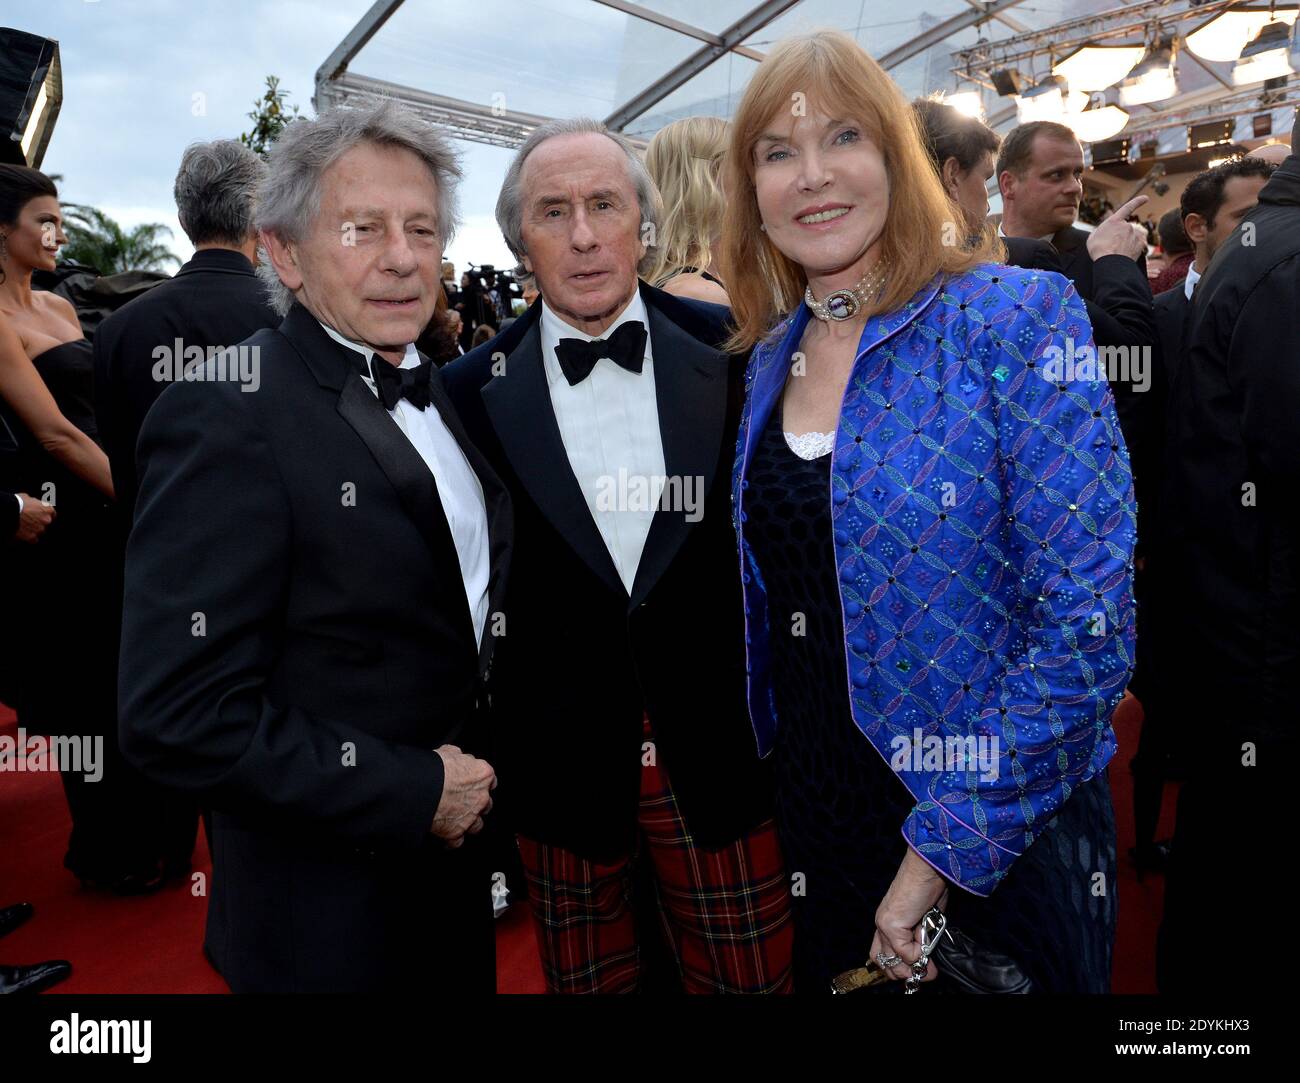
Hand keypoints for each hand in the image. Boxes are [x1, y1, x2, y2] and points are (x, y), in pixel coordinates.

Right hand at [14, 493, 54, 542]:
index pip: (52, 514)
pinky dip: (29, 537)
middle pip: (45, 523)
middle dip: (39, 522)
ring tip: (24, 526)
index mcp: (48, 509)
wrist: (9, 511)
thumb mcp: (28, 498)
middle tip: (29, 521)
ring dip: (34, 530)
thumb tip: (33, 503)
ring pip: (39, 531)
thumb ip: (35, 503)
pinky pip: (34, 539)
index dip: (45, 515)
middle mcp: (47, 520)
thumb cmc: (17, 502)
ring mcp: (40, 529)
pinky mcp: (32, 536)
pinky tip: (24, 534)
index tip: (40, 516)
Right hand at [429, 744, 495, 848]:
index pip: (490, 780)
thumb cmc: (433, 769)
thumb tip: (457, 757)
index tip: (475, 784)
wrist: (421, 788)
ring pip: (477, 825)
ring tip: (459, 821)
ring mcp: (470, 816)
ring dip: (469, 823)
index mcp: (483, 775)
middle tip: (465, 802)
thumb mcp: (448, 752)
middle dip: (477, 804)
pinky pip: (458, 842)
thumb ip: (458, 757)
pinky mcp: (456, 832)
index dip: (481, 783)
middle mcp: (481, 797)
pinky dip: (452, 840)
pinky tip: (447, 838)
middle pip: (487, 804)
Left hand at [869, 847, 949, 983]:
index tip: (918, 970)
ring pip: (894, 963)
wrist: (928, 867)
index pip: (880, 955)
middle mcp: (881, 924)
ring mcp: (884, 925)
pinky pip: (906, 953)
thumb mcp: (927, 919)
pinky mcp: (891, 925)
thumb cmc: (930, 887)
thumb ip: (923, 938)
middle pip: (884, 964)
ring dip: (914, 966)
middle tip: (927, 970)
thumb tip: (928, 963)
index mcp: (887, 921)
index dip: (898, 967)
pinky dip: (920, 952)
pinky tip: (926, 936)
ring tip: (930, 959)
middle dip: (906, 973)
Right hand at [1086, 196, 1148, 260]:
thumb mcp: (1093, 237)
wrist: (1110, 262)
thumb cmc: (1099, 251)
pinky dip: (1135, 247)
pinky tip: (1127, 253)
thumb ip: (1101, 231)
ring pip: (1134, 235)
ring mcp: (1135, 234)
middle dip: (1122, 236)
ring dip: (1129, 241)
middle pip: (1127, 229)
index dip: (1137, 202)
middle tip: (1113, 246)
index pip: (1128, 207)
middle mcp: (1127, 225)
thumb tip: (1105, 232)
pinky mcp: (1141, 243)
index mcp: (1114, 221)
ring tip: (1120, 250)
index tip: (1146, 198)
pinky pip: (1140, 243)